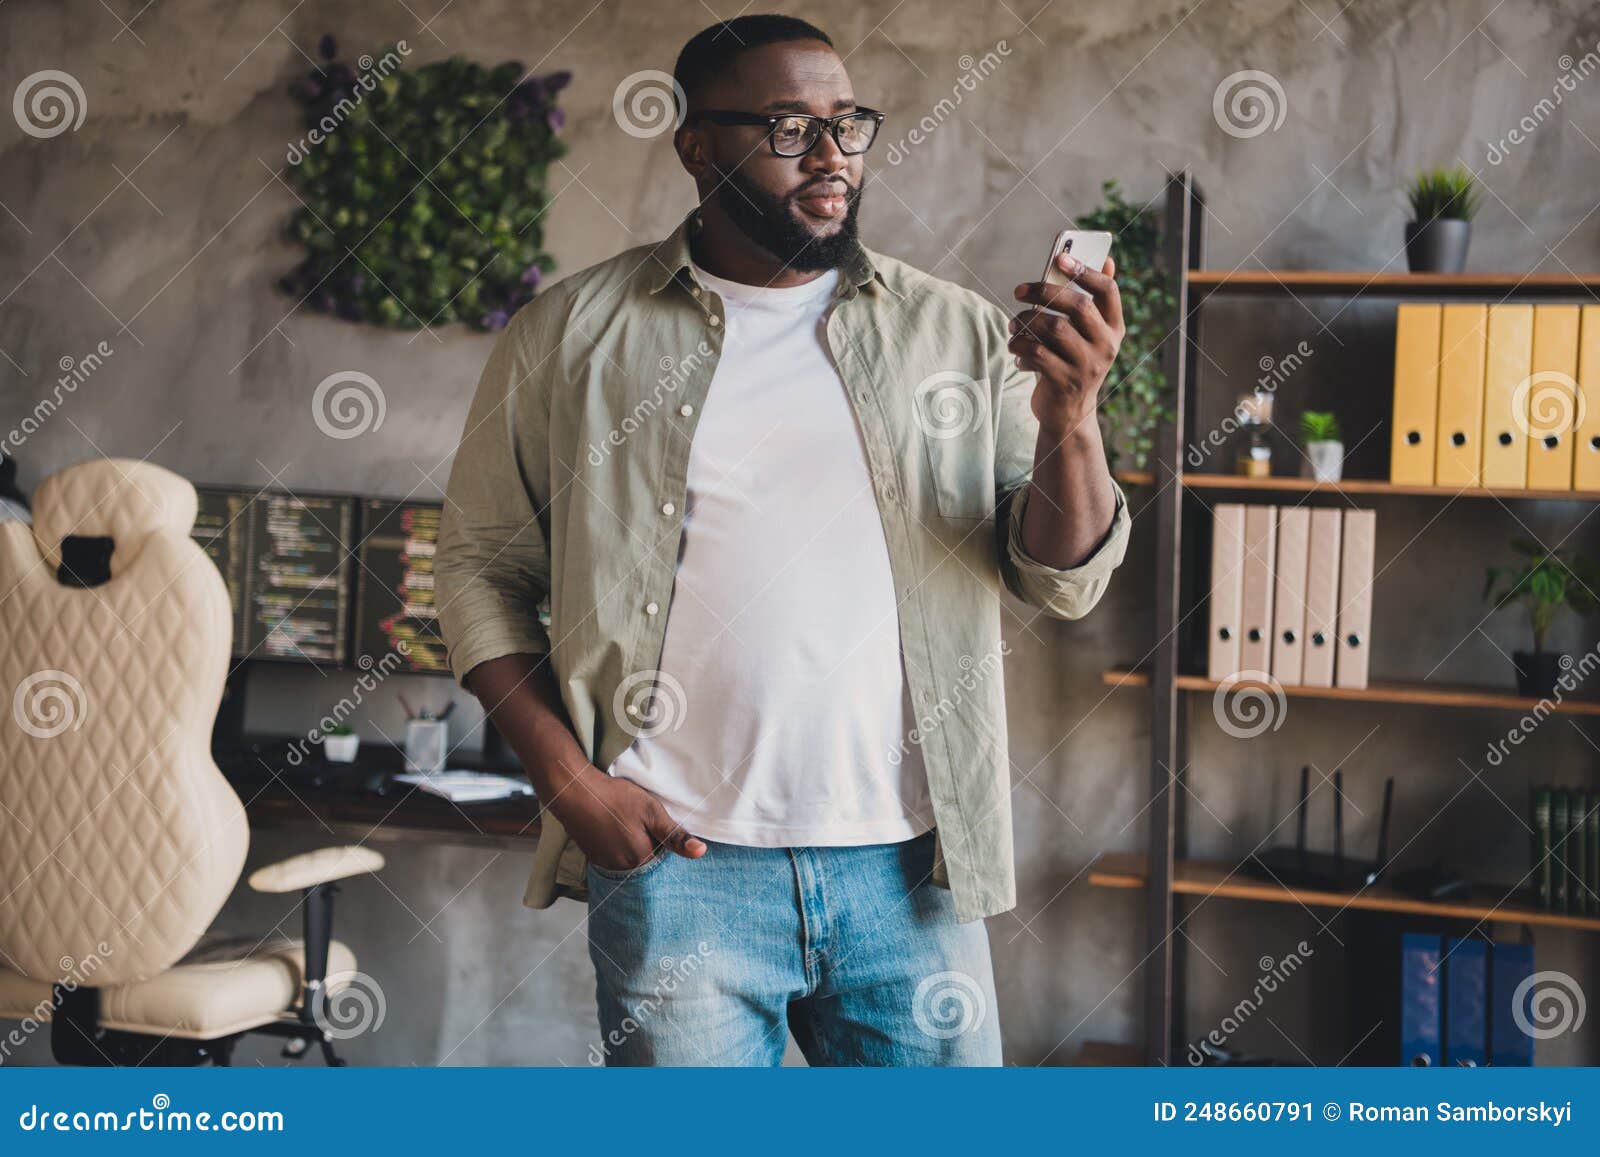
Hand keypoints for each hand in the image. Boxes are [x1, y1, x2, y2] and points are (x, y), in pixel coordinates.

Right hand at [549, 765, 706, 870]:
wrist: (575, 791)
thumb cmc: (615, 798)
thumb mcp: (652, 812)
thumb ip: (675, 835)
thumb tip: (701, 852)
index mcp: (640, 860)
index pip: (663, 861)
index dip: (663, 843)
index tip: (658, 826)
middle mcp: (621, 869)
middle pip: (645, 862)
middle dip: (649, 845)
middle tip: (642, 822)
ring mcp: (604, 863)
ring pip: (628, 860)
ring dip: (632, 846)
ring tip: (627, 823)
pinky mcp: (591, 856)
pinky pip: (612, 856)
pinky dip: (616, 845)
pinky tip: (614, 827)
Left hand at [1010, 254, 1124, 437]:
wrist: (1068, 414)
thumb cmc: (1073, 362)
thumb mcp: (1089, 334)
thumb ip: (1093, 301)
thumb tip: (1109, 260)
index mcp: (1114, 328)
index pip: (1107, 291)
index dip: (1086, 271)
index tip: (1061, 258)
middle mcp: (1106, 346)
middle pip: (1078, 306)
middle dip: (1044, 292)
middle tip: (1019, 290)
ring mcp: (1087, 366)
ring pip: (1053, 328)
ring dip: (1026, 320)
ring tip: (1013, 324)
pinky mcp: (1065, 382)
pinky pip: (1037, 353)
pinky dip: (1020, 346)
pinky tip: (1016, 347)